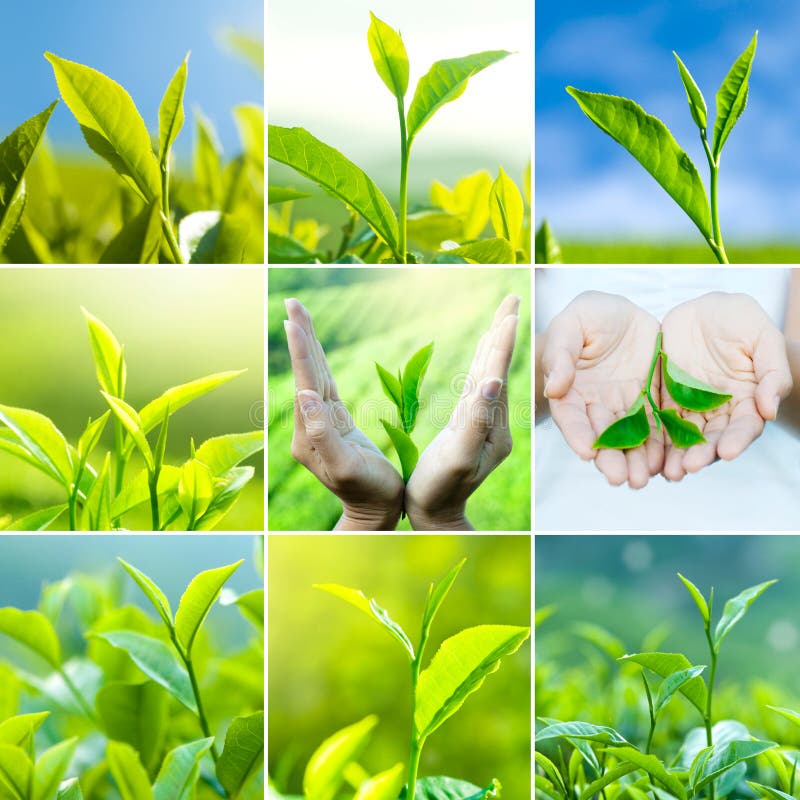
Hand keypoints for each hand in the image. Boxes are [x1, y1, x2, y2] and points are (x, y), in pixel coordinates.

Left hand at [284, 298, 403, 529]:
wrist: (375, 511)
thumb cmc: (369, 492)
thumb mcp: (346, 467)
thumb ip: (323, 433)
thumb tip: (304, 396)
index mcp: (310, 434)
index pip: (305, 384)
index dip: (301, 351)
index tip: (293, 320)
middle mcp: (309, 426)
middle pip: (305, 373)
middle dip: (300, 336)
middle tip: (292, 302)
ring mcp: (320, 424)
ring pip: (314, 375)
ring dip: (308, 344)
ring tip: (300, 314)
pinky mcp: (334, 423)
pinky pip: (325, 385)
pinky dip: (319, 362)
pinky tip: (315, 347)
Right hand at [405, 295, 519, 529]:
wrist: (435, 514)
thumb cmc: (440, 489)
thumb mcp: (459, 456)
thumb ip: (476, 419)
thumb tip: (491, 380)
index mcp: (496, 426)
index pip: (500, 376)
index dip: (504, 343)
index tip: (510, 312)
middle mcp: (495, 421)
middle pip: (500, 368)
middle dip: (505, 333)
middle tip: (511, 298)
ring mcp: (484, 423)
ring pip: (490, 374)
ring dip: (496, 344)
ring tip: (502, 314)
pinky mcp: (470, 426)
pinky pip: (478, 387)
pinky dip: (481, 364)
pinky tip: (482, 351)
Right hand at [542, 291, 662, 488]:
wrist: (624, 314)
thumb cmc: (589, 316)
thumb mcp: (573, 324)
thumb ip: (562, 353)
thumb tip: (555, 386)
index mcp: (571, 391)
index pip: (571, 417)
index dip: (577, 434)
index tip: (587, 452)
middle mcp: (596, 406)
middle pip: (601, 436)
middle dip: (611, 459)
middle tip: (621, 479)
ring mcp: (624, 407)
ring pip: (630, 439)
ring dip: (636, 461)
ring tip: (644, 479)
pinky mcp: (651, 403)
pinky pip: (658, 427)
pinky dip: (661, 447)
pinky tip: (667, 464)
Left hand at [659, 292, 791, 479]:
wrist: (705, 310)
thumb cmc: (741, 321)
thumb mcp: (763, 338)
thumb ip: (772, 373)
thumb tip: (770, 409)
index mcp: (747, 399)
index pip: (744, 426)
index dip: (736, 440)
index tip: (727, 453)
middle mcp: (719, 410)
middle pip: (711, 438)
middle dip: (700, 454)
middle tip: (687, 468)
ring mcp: (690, 406)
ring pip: (683, 436)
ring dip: (675, 456)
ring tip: (667, 472)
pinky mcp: (665, 399)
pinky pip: (658, 421)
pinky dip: (653, 439)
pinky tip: (645, 453)